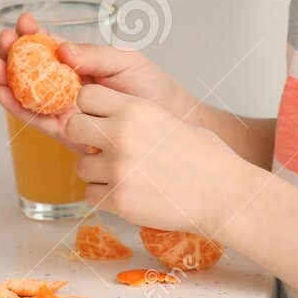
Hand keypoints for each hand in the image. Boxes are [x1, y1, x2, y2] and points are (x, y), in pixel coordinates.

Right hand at [0, 12, 196, 151]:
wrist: (169, 123)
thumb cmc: (151, 90)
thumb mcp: (124, 61)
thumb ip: (93, 56)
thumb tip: (61, 51)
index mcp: (80, 65)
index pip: (48, 47)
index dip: (32, 33)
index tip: (23, 21)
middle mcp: (67, 87)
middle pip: (28, 69)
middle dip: (10, 53)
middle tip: (2, 40)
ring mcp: (64, 109)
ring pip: (26, 94)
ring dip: (4, 79)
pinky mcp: (67, 133)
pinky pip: (36, 120)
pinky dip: (17, 108)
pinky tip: (3, 94)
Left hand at [64, 83, 243, 235]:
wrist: (224, 194)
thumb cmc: (205, 157)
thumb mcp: (170, 120)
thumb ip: (134, 117)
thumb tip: (106, 118)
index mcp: (135, 109)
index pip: (86, 97)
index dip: (90, 109)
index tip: (100, 118)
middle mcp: (121, 135)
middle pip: (73, 128)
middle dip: (85, 138)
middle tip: (103, 148)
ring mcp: (117, 169)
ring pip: (80, 167)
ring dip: (97, 172)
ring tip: (126, 175)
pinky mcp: (118, 200)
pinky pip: (91, 195)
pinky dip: (106, 196)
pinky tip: (130, 193)